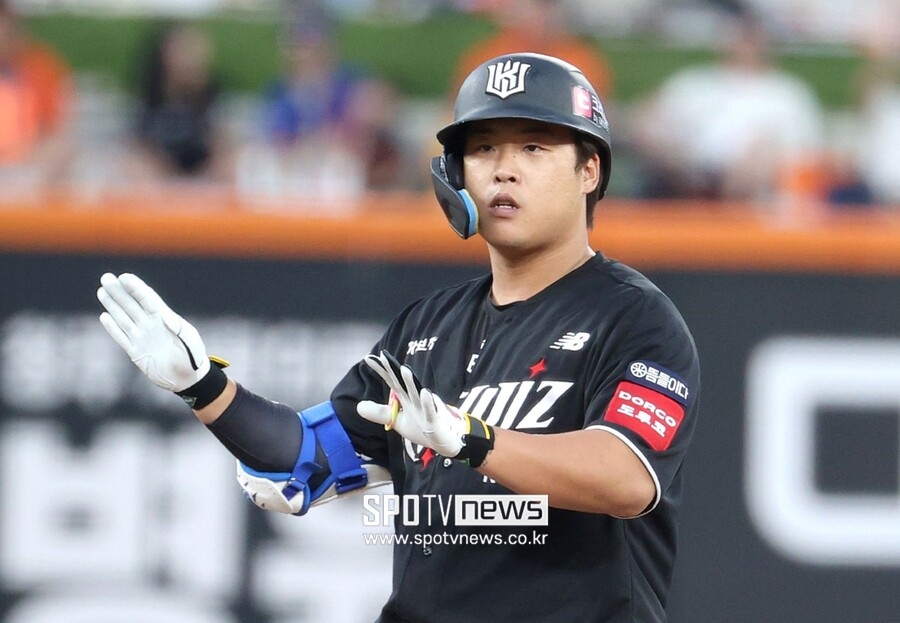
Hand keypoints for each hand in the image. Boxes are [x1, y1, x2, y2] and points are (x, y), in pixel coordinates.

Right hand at [97, 272, 210, 391]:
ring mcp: (142, 338)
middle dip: (119, 291)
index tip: (124, 277)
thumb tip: (165, 316)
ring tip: (102, 291)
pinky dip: (112, 328)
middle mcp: (151, 325)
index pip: (148, 299)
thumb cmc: (193, 358)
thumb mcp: (189, 342)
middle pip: (132, 305)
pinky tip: (104, 316)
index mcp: (165, 319)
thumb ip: (178, 329)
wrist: (187, 379)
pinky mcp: (136, 352)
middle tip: (106, 278)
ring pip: (124, 318)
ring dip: (113, 305)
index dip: (136, 288)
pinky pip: (121, 337)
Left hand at [357, 350, 472, 458]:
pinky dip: (428, 402)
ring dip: (411, 382)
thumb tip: (358, 406)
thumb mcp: (397, 421)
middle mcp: (416, 398)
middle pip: (403, 382)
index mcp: (407, 397)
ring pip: (417, 393)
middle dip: (394, 370)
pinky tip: (425, 393)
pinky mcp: (435, 420)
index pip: (391, 381)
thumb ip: (380, 413)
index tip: (368, 358)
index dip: (381, 370)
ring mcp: (426, 408)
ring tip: (404, 369)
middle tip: (384, 356)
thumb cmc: (423, 428)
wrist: (445, 441)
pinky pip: (431, 411)